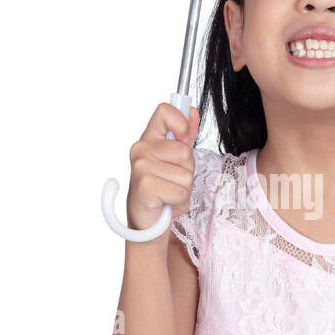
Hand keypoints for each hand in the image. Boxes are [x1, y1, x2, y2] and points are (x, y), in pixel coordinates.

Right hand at [125, 103, 200, 232]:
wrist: (148, 222)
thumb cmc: (162, 189)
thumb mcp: (176, 160)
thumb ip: (185, 135)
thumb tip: (193, 112)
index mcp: (149, 139)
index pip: (165, 111)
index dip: (182, 123)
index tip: (184, 139)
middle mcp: (141, 150)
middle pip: (185, 151)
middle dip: (187, 171)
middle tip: (173, 181)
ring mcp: (141, 167)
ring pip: (186, 174)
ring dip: (184, 189)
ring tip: (169, 193)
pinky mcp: (145, 186)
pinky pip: (181, 191)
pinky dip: (180, 202)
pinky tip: (167, 203)